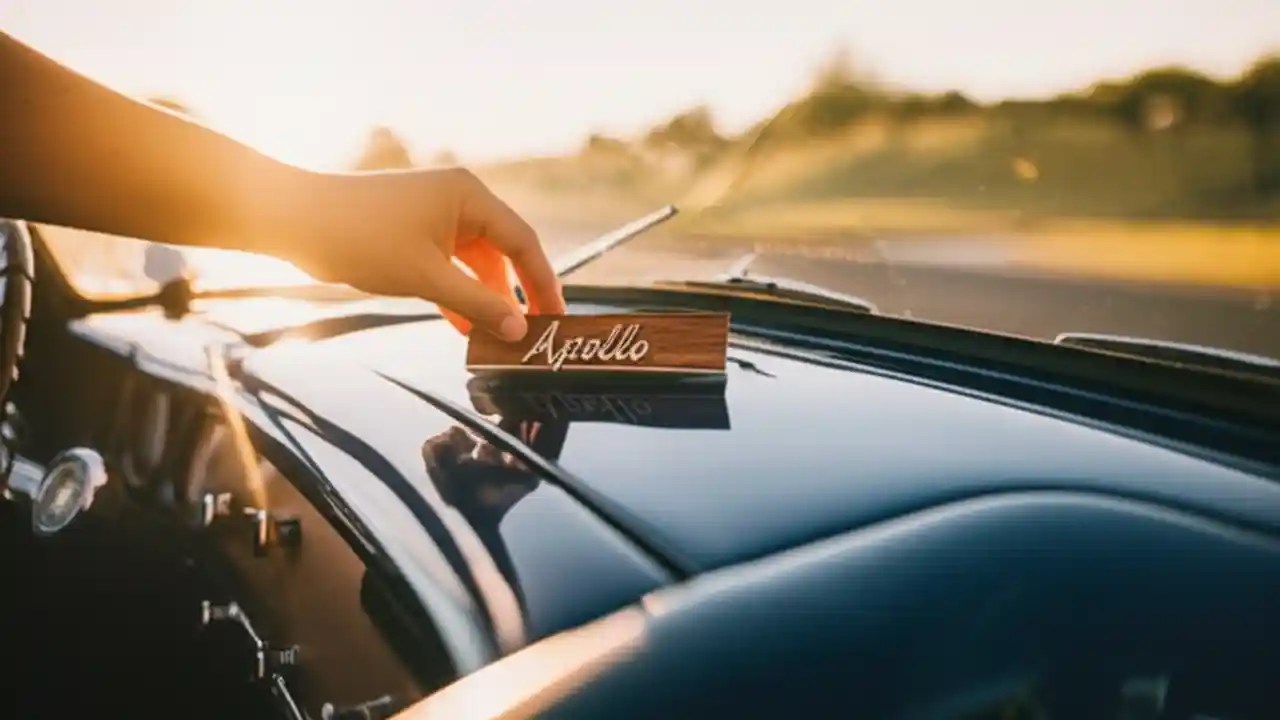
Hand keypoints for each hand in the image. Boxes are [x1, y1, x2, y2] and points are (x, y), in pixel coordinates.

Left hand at [281, 168, 564, 340]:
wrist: (297, 219)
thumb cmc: (360, 236)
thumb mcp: (427, 278)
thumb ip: (478, 305)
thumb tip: (517, 330)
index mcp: (470, 196)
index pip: (524, 242)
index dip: (543, 283)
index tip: (554, 318)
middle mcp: (459, 199)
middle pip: (504, 251)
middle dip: (514, 294)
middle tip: (528, 333)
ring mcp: (437, 214)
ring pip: (477, 261)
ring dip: (484, 297)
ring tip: (495, 336)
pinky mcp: (416, 230)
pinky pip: (451, 263)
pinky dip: (459, 292)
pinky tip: (464, 325)